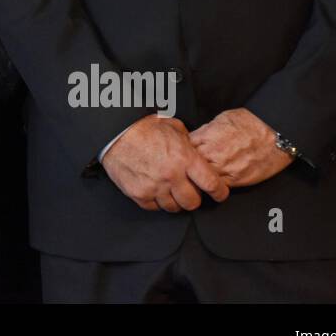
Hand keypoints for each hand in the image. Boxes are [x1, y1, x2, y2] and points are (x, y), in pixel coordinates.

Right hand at [102, 115, 229, 211]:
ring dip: (174, 201)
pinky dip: (156, 201)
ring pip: (174, 208)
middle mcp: (171, 176)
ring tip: (170, 190)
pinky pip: (154, 207)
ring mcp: (154, 187)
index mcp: (184, 158)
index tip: (219, 193)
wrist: (115, 132)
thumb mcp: (173, 127)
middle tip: (190, 191)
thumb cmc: (144, 127)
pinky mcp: (138, 193)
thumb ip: (189, 142)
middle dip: (194, 198)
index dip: (219, 192)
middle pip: (193, 202)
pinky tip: (154, 189)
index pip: (212, 184)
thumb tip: (197, 151)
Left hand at [189, 108, 292, 186]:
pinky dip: (212, 184)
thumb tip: (196, 137)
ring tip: (195, 177)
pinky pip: (217, 186)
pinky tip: (211, 182)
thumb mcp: (223, 119)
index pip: (185, 146)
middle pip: (189, 164)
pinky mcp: (236, 179)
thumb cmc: (252, 123)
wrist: (275, 134)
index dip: (182, 150)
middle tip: (184, 167)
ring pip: (201, 177)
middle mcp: (213, 153)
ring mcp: (224, 168)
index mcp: (207, 136)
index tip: (182, 152)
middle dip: (186, 165)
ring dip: (197, 177)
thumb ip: (206, 130)